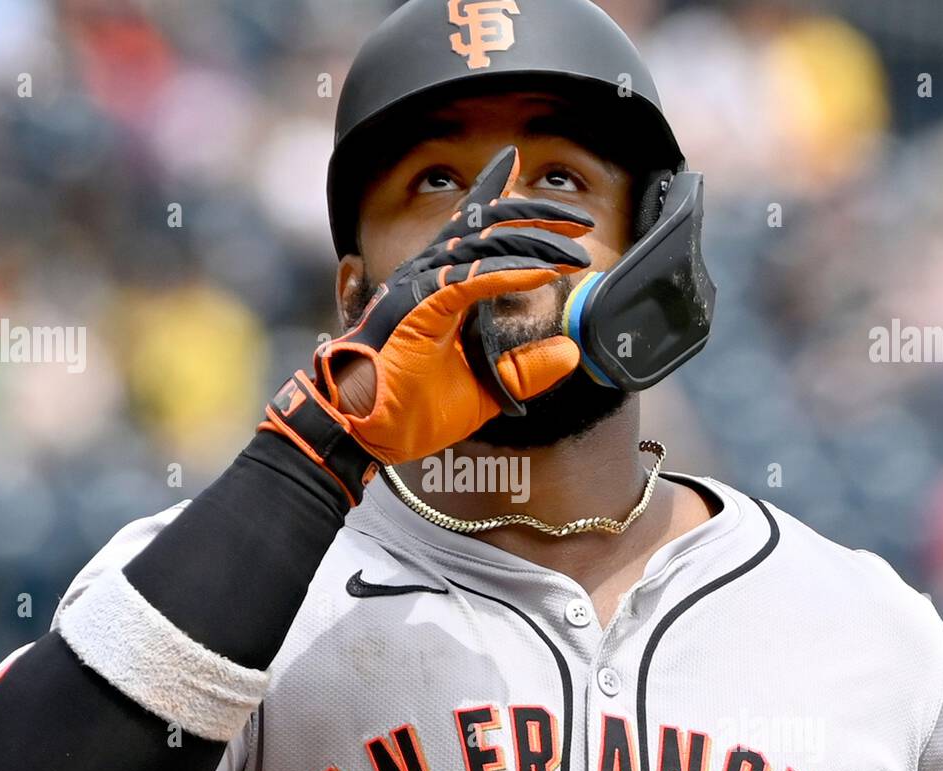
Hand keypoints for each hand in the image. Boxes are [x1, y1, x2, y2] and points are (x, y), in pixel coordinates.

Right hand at [314, 145, 592, 463]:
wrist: (364, 432)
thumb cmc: (408, 410)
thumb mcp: (483, 390)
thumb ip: (525, 370)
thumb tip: (570, 352)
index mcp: (434, 286)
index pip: (468, 229)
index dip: (492, 193)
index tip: (517, 166)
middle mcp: (426, 276)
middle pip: (485, 226)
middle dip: (536, 217)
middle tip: (578, 221)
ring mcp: (421, 288)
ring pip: (484, 246)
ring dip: (535, 244)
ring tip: (575, 251)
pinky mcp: (421, 307)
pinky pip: (473, 280)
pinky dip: (511, 274)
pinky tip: (543, 274)